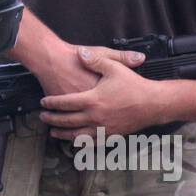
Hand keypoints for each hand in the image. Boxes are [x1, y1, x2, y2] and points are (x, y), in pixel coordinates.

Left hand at [39, 46, 159, 137]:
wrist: (153, 103)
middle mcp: (95, 117)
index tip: (43, 102)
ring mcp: (103, 129)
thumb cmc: (134, 85)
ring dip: (62, 134)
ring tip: (53, 132)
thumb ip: (94, 60)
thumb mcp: (113, 67)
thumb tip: (80, 52)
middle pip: (67, 121)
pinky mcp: (111, 135)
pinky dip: (80, 143)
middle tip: (42, 117)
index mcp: (93, 100)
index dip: (52, 103)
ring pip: (77, 135)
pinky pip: (92, 142)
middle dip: (52, 120)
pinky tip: (75, 141)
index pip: (65, 103)